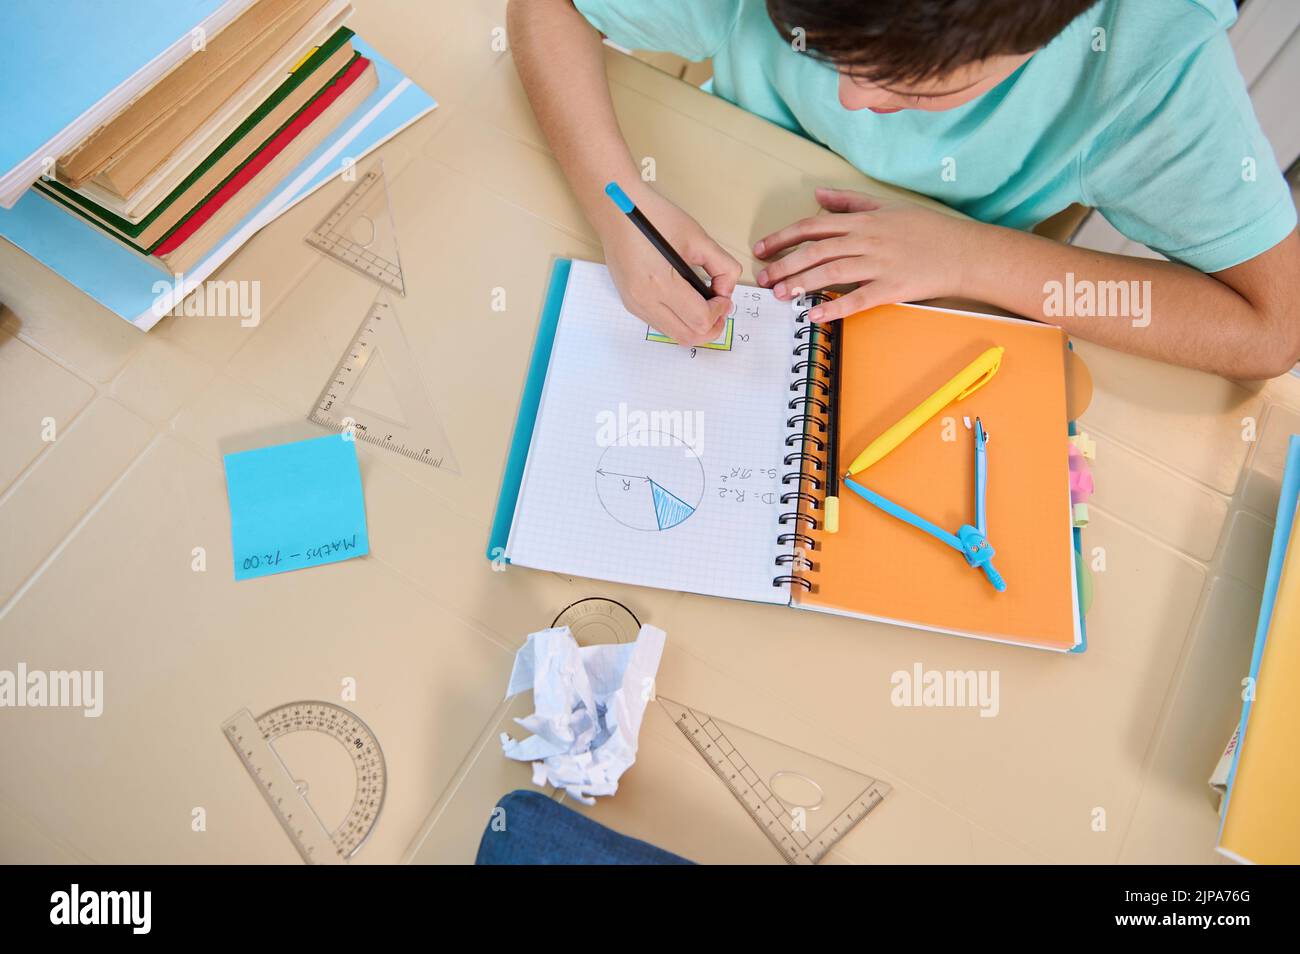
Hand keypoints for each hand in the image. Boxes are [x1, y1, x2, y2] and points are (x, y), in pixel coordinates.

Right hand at [599, 187, 740, 344]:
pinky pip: (661, 324)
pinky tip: (686, 301)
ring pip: (674, 335)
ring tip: (704, 304)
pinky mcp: (630, 302)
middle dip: (711, 326)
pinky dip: (679, 320)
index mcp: (661, 282)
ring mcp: (634, 304)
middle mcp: (644, 300)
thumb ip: (722, 266)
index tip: (724, 295)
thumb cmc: (653, 217)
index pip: (700, 318)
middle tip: (720, 307)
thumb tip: (726, 290)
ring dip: (694, 326)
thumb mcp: (697, 237)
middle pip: (688, 336)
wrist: (615, 211)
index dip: (720, 311)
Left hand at [753, 187, 973, 322]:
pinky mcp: (892, 287)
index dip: (783, 237)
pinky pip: (858, 298)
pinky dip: (834, 307)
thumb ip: (849, 202)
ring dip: (802, 283)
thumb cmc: (925, 229)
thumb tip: (818, 194)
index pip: (813, 226)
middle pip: (816, 249)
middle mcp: (867, 239)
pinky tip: (814, 314)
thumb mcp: (886, 207)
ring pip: (832, 271)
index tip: (761, 249)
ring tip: (780, 294)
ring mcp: (880, 264)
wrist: (963, 251)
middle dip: (785, 264)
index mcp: (863, 221)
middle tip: (763, 279)